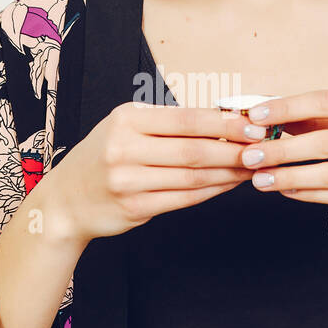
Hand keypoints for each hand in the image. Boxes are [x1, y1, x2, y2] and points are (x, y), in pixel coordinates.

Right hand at [48, 100, 260, 241]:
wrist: (64, 202)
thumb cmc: (103, 159)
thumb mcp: (125, 128)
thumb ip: (167, 125)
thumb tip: (224, 120)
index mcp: (126, 119)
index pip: (187, 119)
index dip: (225, 123)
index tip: (254, 126)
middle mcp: (124, 147)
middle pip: (194, 149)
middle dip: (234, 149)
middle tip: (263, 149)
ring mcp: (128, 180)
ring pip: (193, 176)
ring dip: (228, 172)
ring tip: (251, 167)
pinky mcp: (134, 207)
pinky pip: (184, 198)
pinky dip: (211, 190)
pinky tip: (228, 183)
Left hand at [237, 87, 327, 220]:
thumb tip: (281, 117)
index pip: (327, 100)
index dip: (287, 108)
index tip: (254, 115)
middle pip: (326, 140)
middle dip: (281, 149)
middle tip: (247, 155)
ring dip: (292, 177)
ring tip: (261, 179)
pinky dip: (313, 195)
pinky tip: (289, 192)